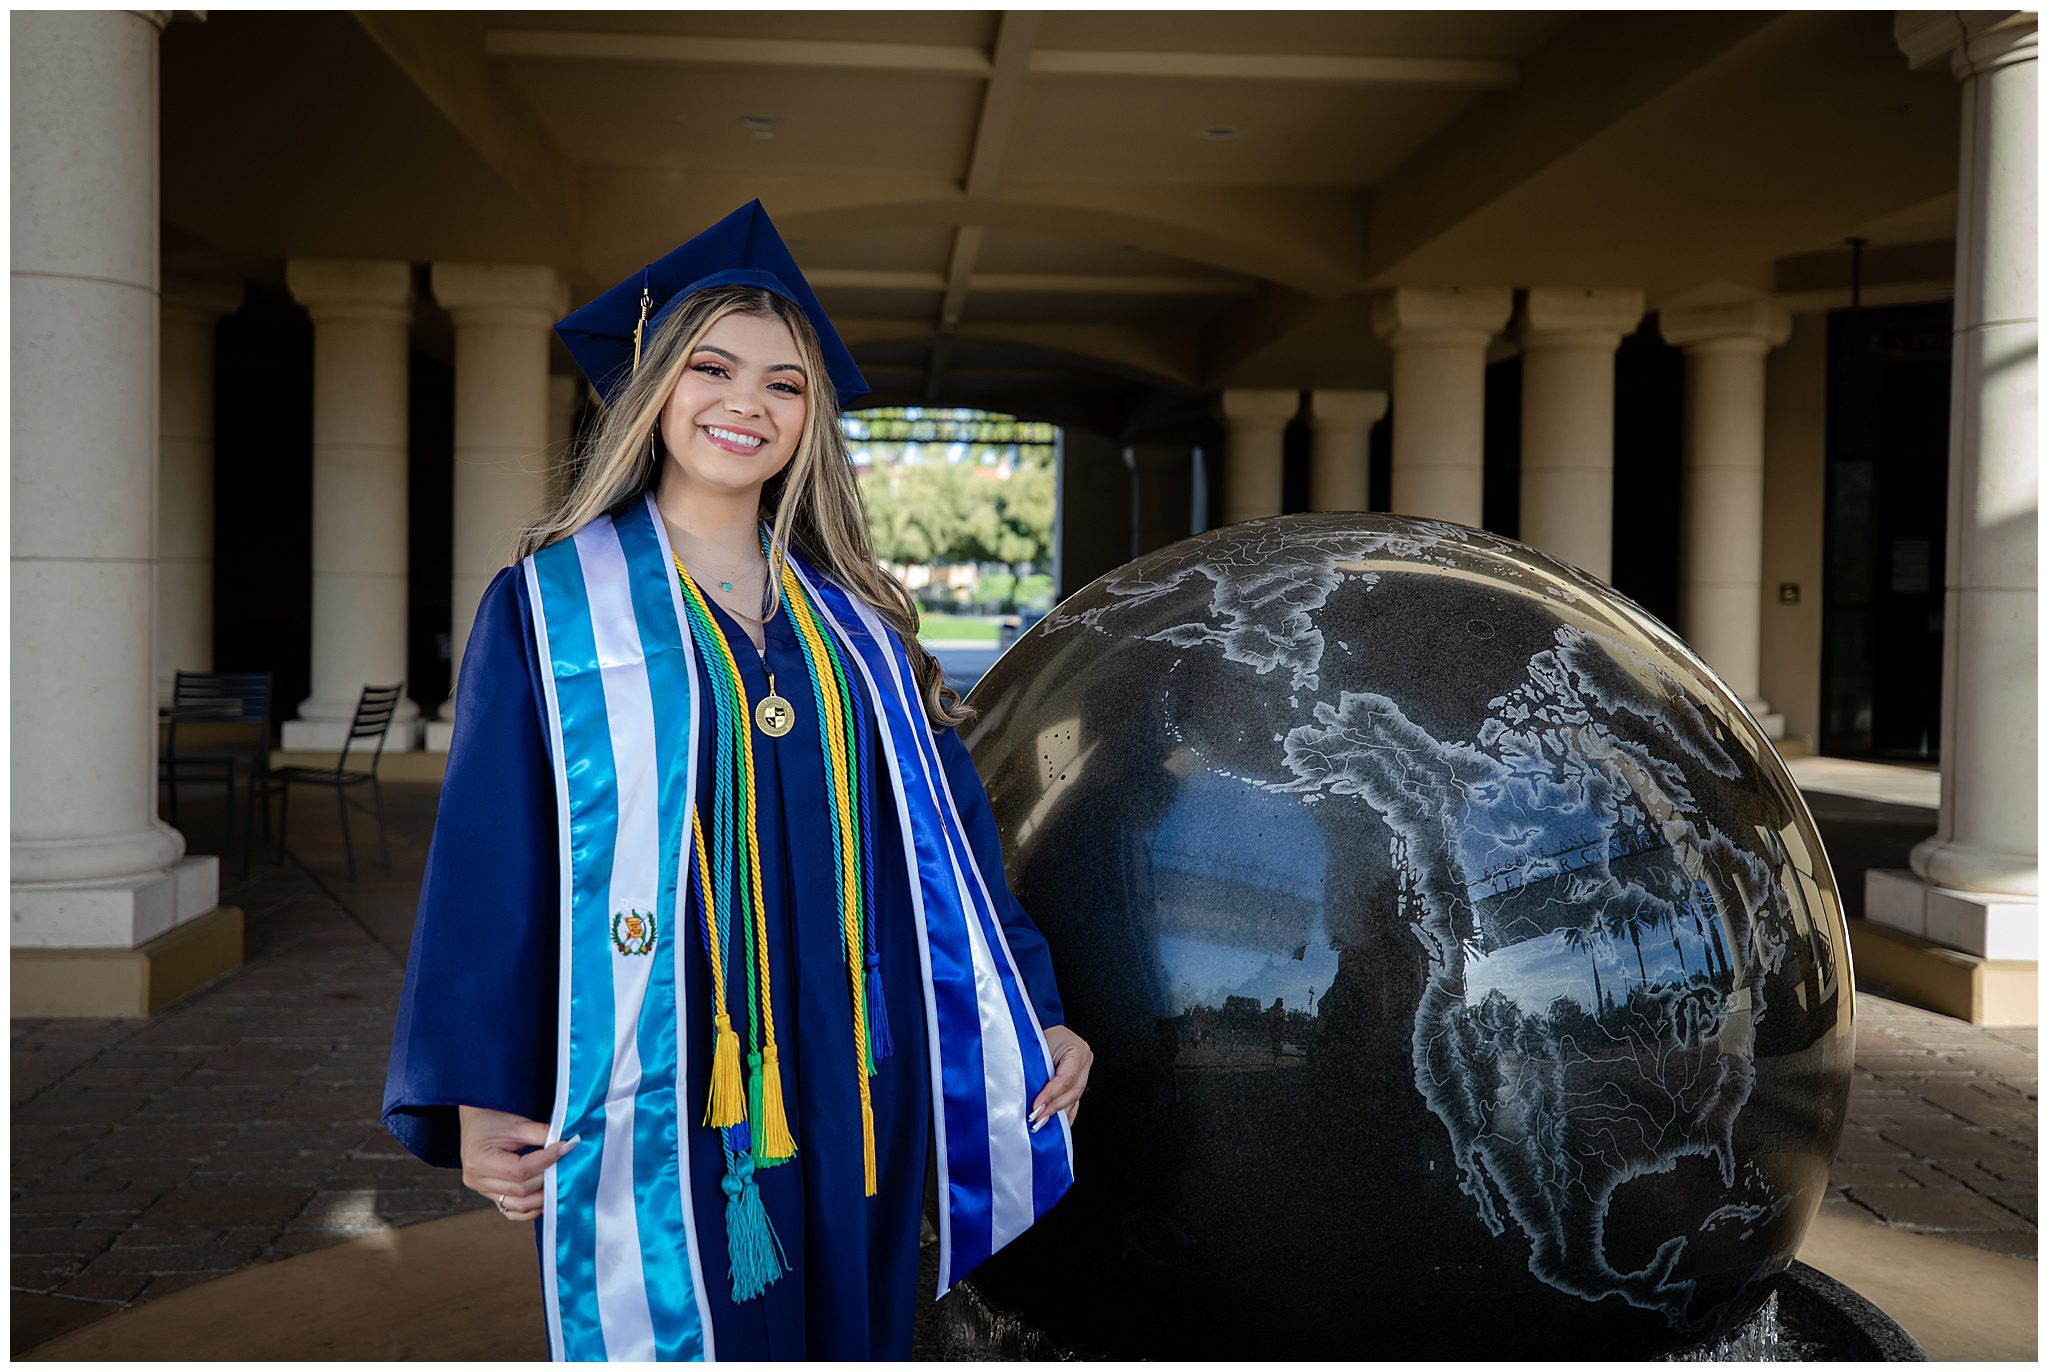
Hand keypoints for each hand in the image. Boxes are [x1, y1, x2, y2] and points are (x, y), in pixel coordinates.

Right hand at [458, 1105, 579, 1222]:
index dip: (545, 1161)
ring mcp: (481, 1191)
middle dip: (546, 1178)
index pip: (519, 1170)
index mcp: (479, 1161)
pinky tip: (544, 1198)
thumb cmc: (493, 1119)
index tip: (564, 1148)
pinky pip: (511, 1211)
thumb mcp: (517, 1123)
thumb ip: (542, 1134)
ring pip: (518, 1205)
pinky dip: (529, 1209)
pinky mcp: (489, 1196)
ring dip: (541, 1196)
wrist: (476, 1122)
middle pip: (520, 1189)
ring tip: (558, 1180)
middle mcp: (477, 1180)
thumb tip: (567, 1145)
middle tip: (565, 1163)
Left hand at [1030, 1025, 1092, 1131]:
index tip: (1037, 1106)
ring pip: (1075, 1096)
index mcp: (1077, 1050)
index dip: (1051, 1094)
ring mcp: (1085, 1069)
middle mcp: (1085, 1060)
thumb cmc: (1039, 1032)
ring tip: (1044, 1121)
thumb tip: (1032, 1097)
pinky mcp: (1080, 1077)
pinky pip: (1076, 1097)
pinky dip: (1067, 1111)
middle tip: (1039, 1117)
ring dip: (1059, 1111)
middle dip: (1054, 1106)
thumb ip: (1038, 1071)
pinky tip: (1061, 1122)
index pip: (1065, 1078)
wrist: (1044, 1023)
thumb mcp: (1039, 1049)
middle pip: (1073, 1090)